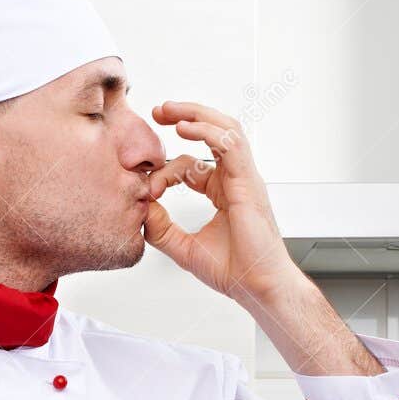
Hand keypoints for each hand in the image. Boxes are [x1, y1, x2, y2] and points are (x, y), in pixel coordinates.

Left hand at [141, 100, 300, 311]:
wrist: (259, 288)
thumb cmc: (235, 272)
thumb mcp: (184, 248)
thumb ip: (161, 228)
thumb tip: (140, 209)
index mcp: (222, 191)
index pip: (190, 165)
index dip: (164, 172)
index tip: (147, 189)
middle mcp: (235, 180)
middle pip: (213, 133)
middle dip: (184, 116)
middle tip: (157, 111)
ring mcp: (244, 179)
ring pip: (225, 130)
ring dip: (196, 115)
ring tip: (169, 110)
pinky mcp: (249, 183)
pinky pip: (230, 144)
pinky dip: (207, 131)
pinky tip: (185, 128)